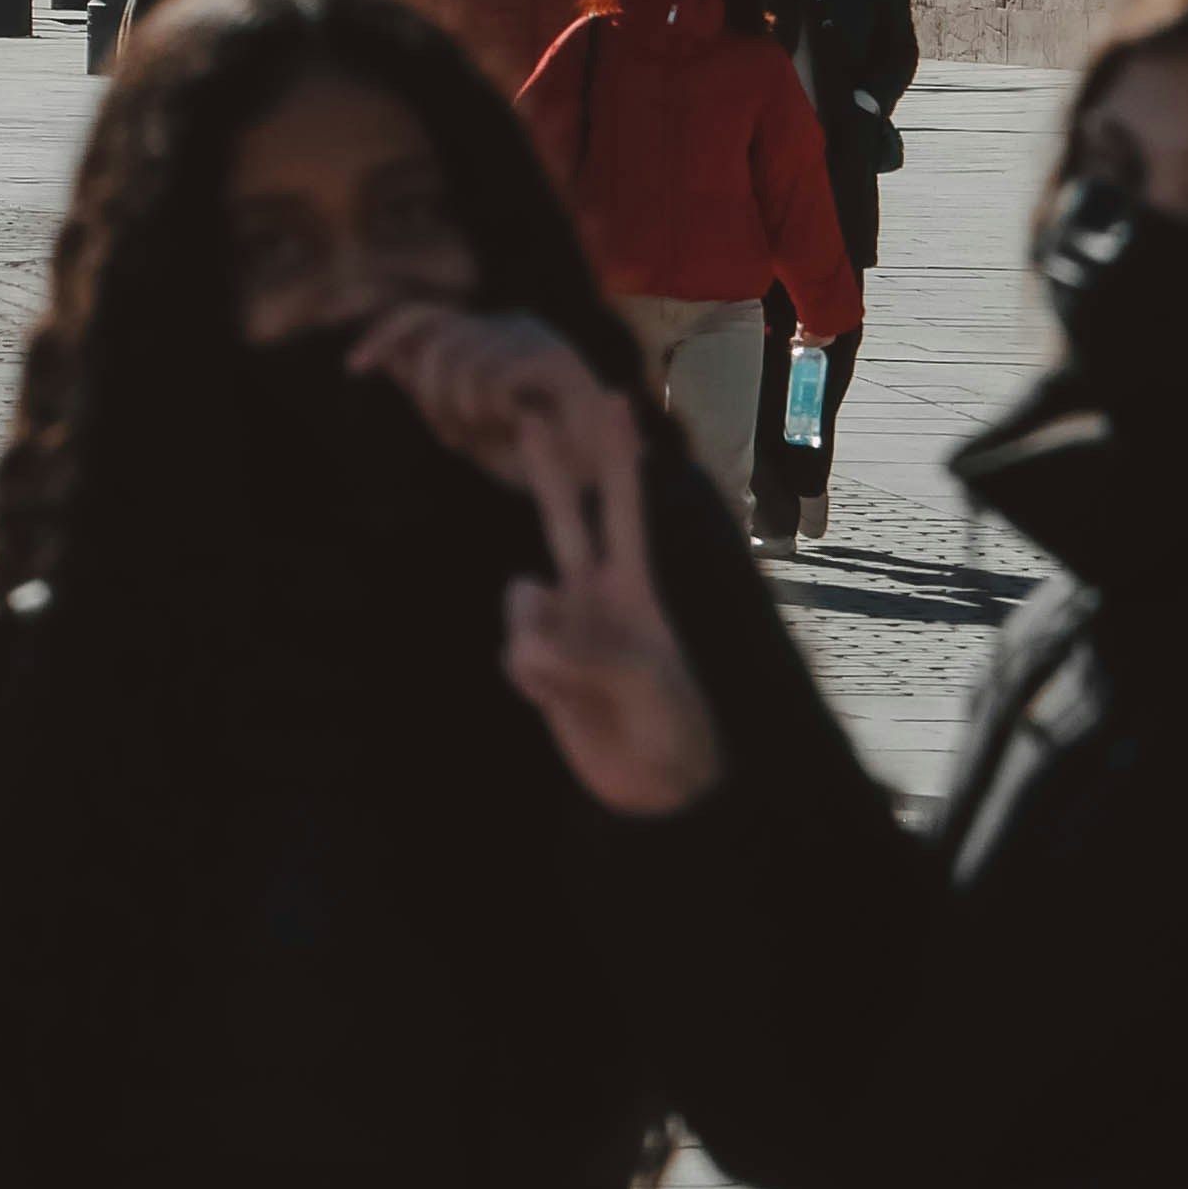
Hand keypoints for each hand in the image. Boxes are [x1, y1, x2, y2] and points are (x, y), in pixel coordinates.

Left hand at [346, 299, 605, 487]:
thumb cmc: (534, 457)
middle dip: (430, 397)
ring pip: (461, 363)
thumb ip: (430, 389)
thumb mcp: (468, 425)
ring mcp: (534, 337)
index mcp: (486, 335)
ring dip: (464, 412)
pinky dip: (493, 410)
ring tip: (492, 433)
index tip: (352, 369)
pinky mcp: (557, 359)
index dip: (382, 335)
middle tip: (455, 436)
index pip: (420, 316)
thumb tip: (386, 355)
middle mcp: (507, 324)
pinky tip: (516, 426)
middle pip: (434, 343)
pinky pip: (495, 378)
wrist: (594, 486)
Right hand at [435, 326, 721, 820]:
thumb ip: (586, 656)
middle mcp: (593, 596)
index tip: (614, 397)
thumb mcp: (646, 688)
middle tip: (533, 411)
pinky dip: (534, 682)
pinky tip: (561, 704)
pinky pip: (516, 655)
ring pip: (523, 603)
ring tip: (575, 686)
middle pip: (562, 518)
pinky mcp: (540, 666)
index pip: (624, 508)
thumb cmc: (671, 728)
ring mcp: (563, 629)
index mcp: (634, 589)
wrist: (658, 790)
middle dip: (548, 468)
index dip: (617, 454)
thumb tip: (529, 642)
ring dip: (538, 643)